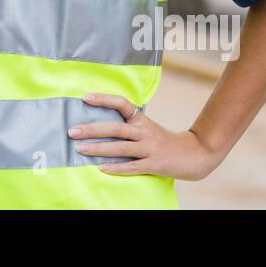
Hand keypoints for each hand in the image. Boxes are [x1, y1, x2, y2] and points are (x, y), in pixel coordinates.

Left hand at [68, 93, 221, 180]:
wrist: (193, 154)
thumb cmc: (162, 141)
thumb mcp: (146, 127)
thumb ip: (128, 125)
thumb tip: (98, 125)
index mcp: (141, 119)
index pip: (122, 103)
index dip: (103, 99)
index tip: (85, 98)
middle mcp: (144, 131)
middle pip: (115, 128)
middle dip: (92, 129)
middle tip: (72, 131)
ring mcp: (149, 148)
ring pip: (121, 147)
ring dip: (98, 148)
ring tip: (80, 149)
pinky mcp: (154, 164)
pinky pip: (131, 166)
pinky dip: (116, 168)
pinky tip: (101, 168)